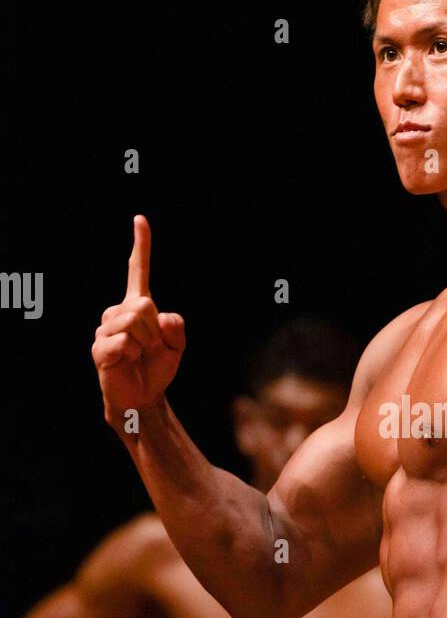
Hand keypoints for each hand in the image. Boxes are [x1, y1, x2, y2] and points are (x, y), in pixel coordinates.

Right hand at [92, 215, 185, 425]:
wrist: (143, 398)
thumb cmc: (157, 369)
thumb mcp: (178, 346)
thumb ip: (176, 326)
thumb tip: (158, 317)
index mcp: (137, 306)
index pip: (138, 271)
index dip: (141, 245)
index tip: (140, 219)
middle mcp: (117, 312)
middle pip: (143, 304)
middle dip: (154, 330)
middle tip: (150, 347)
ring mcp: (105, 329)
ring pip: (133, 323)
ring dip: (144, 343)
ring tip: (137, 356)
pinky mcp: (99, 348)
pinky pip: (123, 343)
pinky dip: (131, 355)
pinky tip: (126, 362)